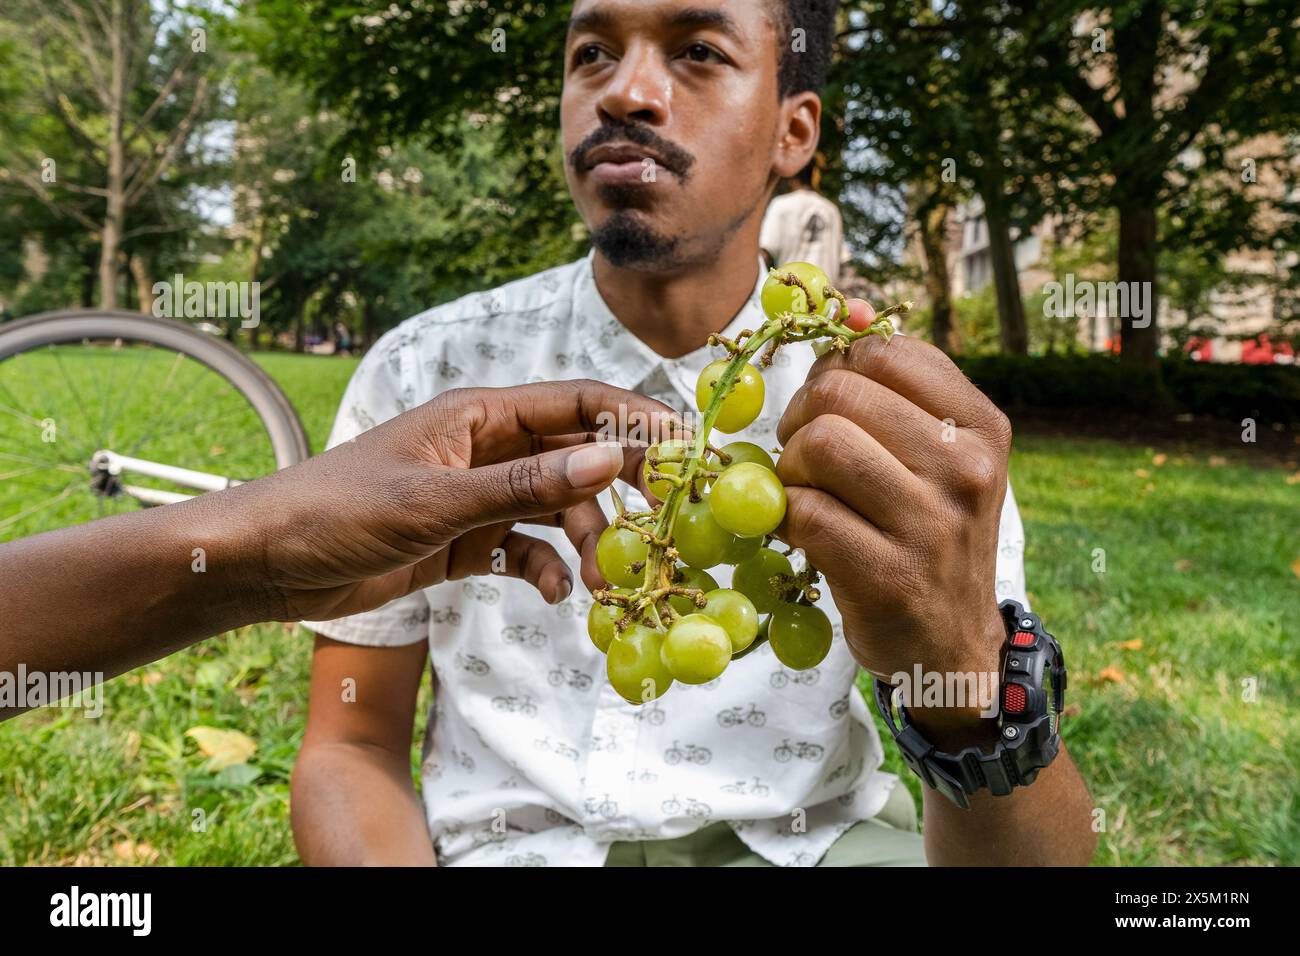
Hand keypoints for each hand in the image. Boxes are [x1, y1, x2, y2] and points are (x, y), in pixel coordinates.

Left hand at [234, 380, 674, 622]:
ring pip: (559, 510)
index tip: (686, 450)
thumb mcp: (436, 500)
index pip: (579, 403)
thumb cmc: (338, 510)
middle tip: (664, 529)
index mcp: (482, 414)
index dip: (636, 421)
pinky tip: (555, 596)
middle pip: (580, 459)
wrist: (268, 564)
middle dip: (623, 492)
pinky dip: (548, 570)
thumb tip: (610, 463)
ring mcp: (480, 496)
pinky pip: (528, 549)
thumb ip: (524, 485)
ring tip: (607, 585)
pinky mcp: (467, 540)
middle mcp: (489, 449)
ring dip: (589, 544)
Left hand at [776, 300, 1012, 738]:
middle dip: (800, 422)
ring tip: (805, 496)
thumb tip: (844, 305)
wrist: (952, 647)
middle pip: (836, 394)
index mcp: (981, 425)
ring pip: (817, 447)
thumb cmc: (929, 536)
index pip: (881, 351)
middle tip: (806, 460)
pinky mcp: (889, 574)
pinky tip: (804, 535)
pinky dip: (784, 520)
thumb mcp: (935, 456)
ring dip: (789, 472)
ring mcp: (932, 524)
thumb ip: (893, 385)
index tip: (832, 411)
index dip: (833, 373)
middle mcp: (966, 467)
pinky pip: (803, 513)